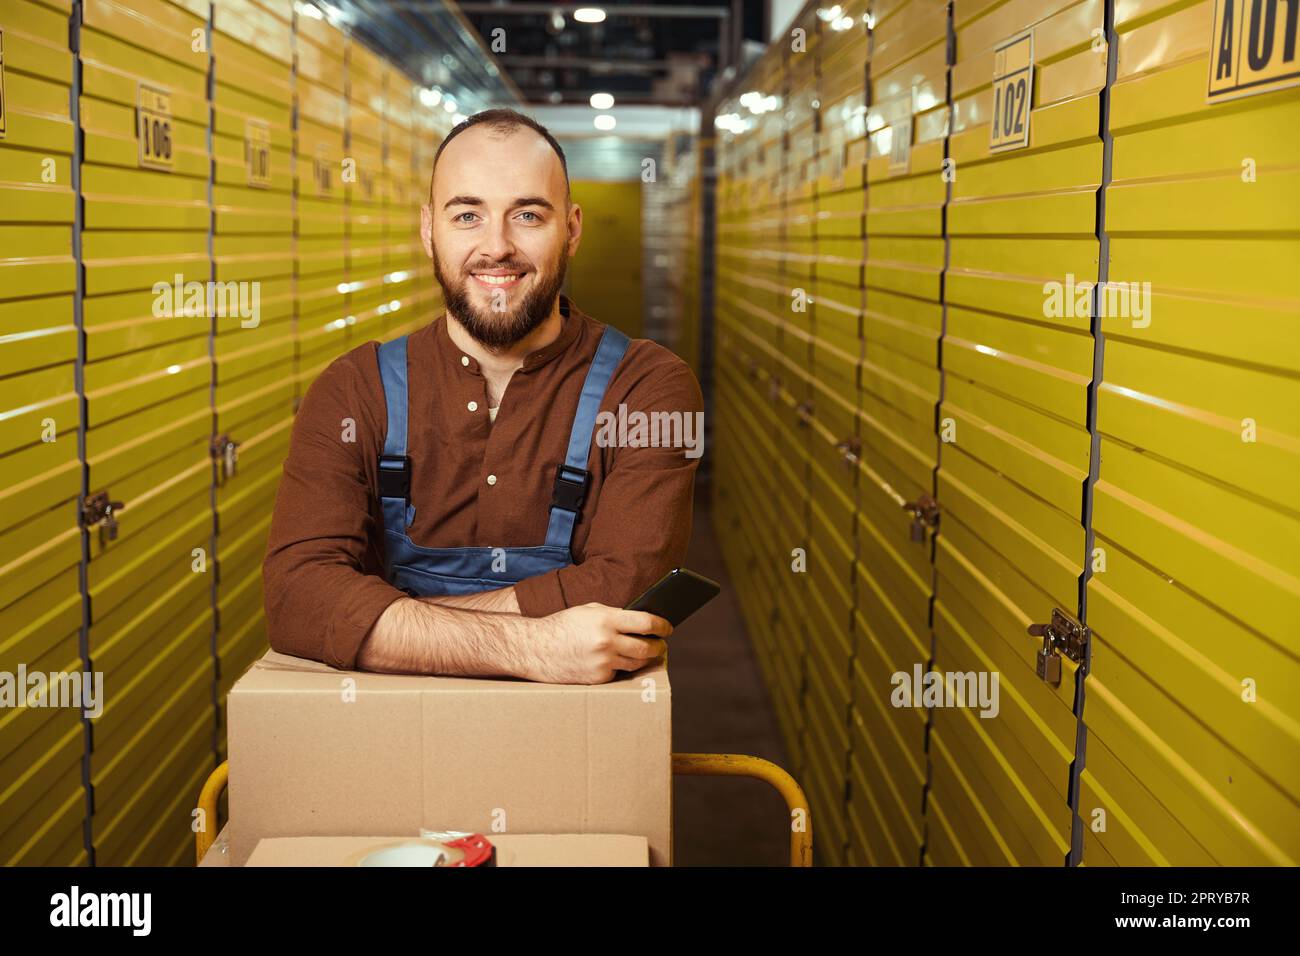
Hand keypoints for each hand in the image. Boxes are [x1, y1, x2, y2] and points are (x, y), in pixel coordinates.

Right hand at [527, 603, 670, 683]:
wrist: (535, 648)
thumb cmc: (562, 626)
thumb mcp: (588, 611)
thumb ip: (614, 615)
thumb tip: (640, 622)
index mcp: (606, 619)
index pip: (646, 622)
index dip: (663, 626)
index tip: (668, 628)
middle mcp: (607, 642)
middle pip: (647, 647)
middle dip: (659, 646)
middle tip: (661, 645)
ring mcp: (603, 663)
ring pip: (636, 663)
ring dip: (645, 659)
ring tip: (647, 654)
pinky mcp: (597, 679)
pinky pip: (618, 673)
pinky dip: (619, 668)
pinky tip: (616, 662)